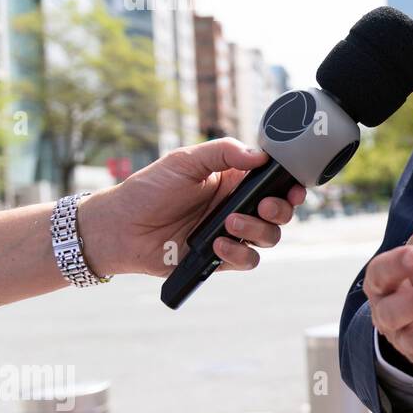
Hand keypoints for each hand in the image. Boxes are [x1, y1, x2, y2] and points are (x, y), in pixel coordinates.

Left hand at [82, 138, 305, 276]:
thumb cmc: (148, 189)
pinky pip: (248, 260)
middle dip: (281, 209)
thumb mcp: (185, 160)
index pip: (274, 182)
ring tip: (230, 224)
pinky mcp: (220, 258)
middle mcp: (238, 207)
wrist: (119, 227)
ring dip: (257, 231)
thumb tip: (259, 156)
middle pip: (280, 212)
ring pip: (269, 237)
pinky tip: (217, 243)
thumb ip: (223, 152)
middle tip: (263, 205)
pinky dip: (239, 253)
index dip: (291, 185)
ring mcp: (231, 234)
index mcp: (234, 180)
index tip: (293, 187)